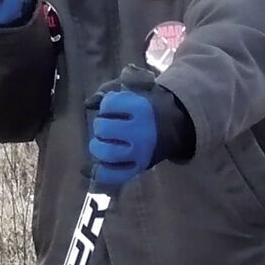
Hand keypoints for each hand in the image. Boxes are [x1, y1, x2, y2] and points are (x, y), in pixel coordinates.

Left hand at [86, 66, 193, 186]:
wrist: (176, 127)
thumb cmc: (147, 107)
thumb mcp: (134, 90)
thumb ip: (109, 89)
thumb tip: (88, 103)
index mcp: (141, 108)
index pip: (108, 104)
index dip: (106, 105)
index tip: (114, 108)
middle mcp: (142, 131)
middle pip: (103, 128)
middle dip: (100, 126)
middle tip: (107, 126)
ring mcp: (141, 153)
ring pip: (106, 153)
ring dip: (97, 146)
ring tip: (102, 142)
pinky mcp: (139, 168)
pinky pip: (113, 175)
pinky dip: (99, 172)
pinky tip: (91, 167)